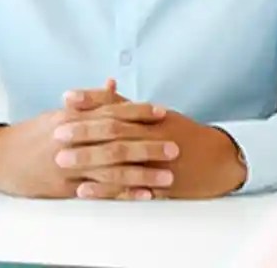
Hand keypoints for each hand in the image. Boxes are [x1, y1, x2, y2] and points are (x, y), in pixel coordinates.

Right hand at [0, 100, 174, 198]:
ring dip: (142, 172)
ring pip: (111, 167)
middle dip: (147, 143)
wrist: (0, 157)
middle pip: (115, 139)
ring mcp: (68, 163)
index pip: (110, 111)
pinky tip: (143, 195)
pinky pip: (99, 190)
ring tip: (167, 176)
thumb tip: (113, 84)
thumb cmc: (33, 134)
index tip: (162, 112)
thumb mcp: (60, 113)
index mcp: (71, 117)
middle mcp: (71, 138)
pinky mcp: (65, 186)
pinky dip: (123, 193)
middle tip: (173, 146)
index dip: (138, 112)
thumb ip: (90, 101)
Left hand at [57, 82, 247, 199]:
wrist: (220, 160)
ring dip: (89, 162)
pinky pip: (130, 190)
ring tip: (63, 161)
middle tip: (56, 135)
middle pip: (115, 133)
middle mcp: (153, 137)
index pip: (117, 107)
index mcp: (151, 119)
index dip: (91, 102)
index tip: (65, 101)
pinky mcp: (159, 187)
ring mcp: (157, 163)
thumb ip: (125, 105)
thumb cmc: (182, 134)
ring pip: (120, 161)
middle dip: (84, 134)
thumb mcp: (157, 116)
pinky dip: (107, 190)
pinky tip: (85, 190)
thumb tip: (101, 87)